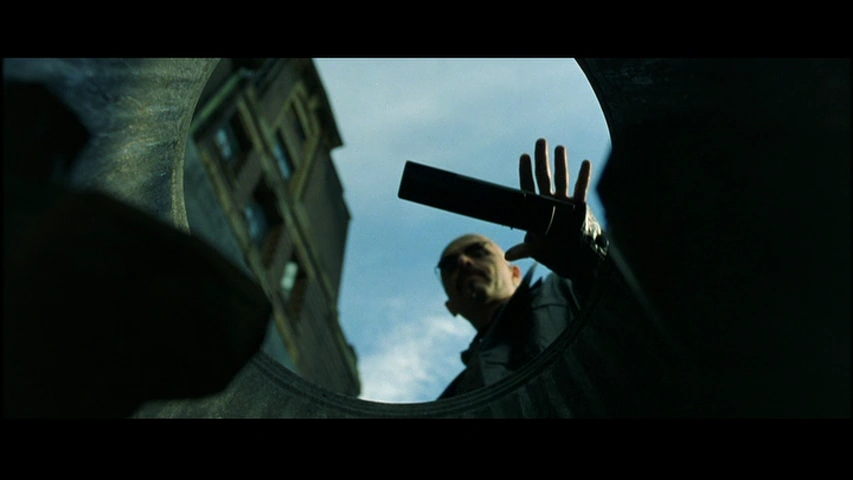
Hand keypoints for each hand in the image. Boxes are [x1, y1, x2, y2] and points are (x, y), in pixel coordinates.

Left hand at [505, 138, 604, 277]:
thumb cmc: (553, 251)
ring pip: (562, 178)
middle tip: (540, 141)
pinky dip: (583, 177)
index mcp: (536, 209)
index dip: (525, 172)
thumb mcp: (538, 250)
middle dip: (542, 159)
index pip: (528, 187)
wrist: (573, 256)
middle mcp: (549, 201)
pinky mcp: (579, 206)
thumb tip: (508, 256)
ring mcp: (564, 202)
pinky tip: (585, 162)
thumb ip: (525, 249)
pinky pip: (581, 189)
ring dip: (561, 163)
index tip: (524, 156)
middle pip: (544, 176)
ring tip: (559, 147)